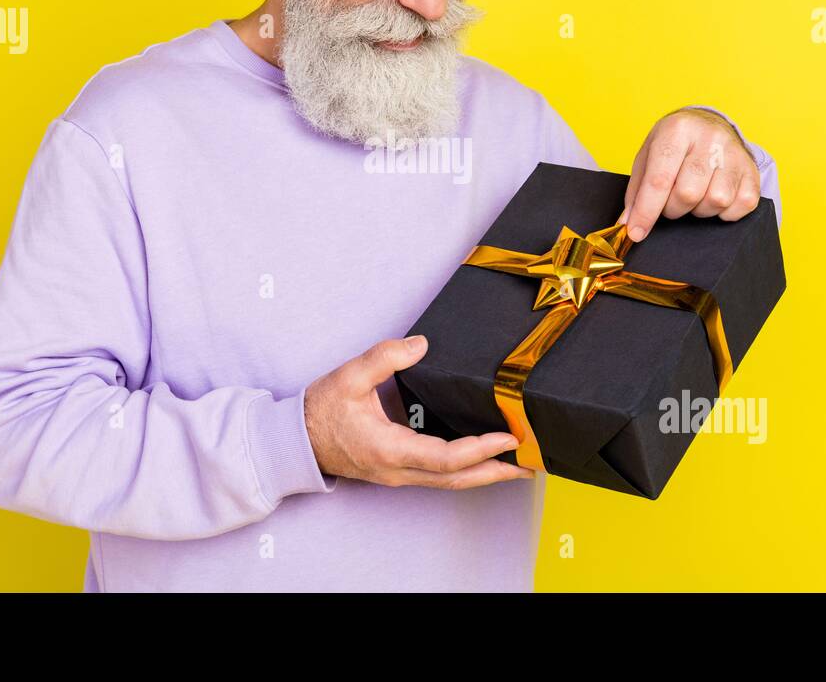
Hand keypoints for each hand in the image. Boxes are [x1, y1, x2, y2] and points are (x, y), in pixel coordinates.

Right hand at [304, 335, 534, 488]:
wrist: (295, 440)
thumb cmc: (320, 410)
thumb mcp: (349, 377)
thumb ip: (384, 357)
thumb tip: (420, 344)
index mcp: (389, 449)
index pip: (445, 458)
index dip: (480, 449)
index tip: (508, 438)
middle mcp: (399, 469)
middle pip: (457, 480)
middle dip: (496, 472)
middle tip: (530, 464)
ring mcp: (399, 474)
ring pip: (450, 482)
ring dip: (485, 474)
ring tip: (517, 464)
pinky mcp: (398, 470)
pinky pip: (439, 476)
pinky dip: (466, 469)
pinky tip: (482, 458)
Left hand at [619, 107, 760, 241]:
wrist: (708, 124)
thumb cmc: (674, 144)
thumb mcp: (648, 155)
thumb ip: (637, 190)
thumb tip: (629, 224)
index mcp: (677, 130)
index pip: (659, 179)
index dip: (646, 211)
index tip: (637, 233)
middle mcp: (709, 138)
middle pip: (688, 193)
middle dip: (673, 209)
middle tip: (670, 202)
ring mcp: (735, 153)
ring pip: (716, 201)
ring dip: (699, 210)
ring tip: (694, 196)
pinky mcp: (752, 170)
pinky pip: (740, 206)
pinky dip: (724, 212)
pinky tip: (713, 197)